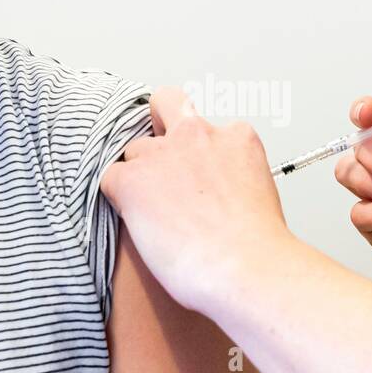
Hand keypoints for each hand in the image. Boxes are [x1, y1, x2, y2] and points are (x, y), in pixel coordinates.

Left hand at [99, 88, 298, 316]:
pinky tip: (138, 224)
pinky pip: (110, 180)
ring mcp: (162, 155)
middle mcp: (197, 135)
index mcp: (236, 138)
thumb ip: (234, 177)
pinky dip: (119, 200)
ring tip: (154, 215)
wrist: (246, 268)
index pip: (204, 127)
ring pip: (134, 152)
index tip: (196, 172)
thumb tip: (221, 192)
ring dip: (139, 176)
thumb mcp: (261, 194)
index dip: (196, 150)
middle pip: (166, 104)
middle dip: (160, 125)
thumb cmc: (257, 247)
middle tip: (161, 162)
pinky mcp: (132, 181)